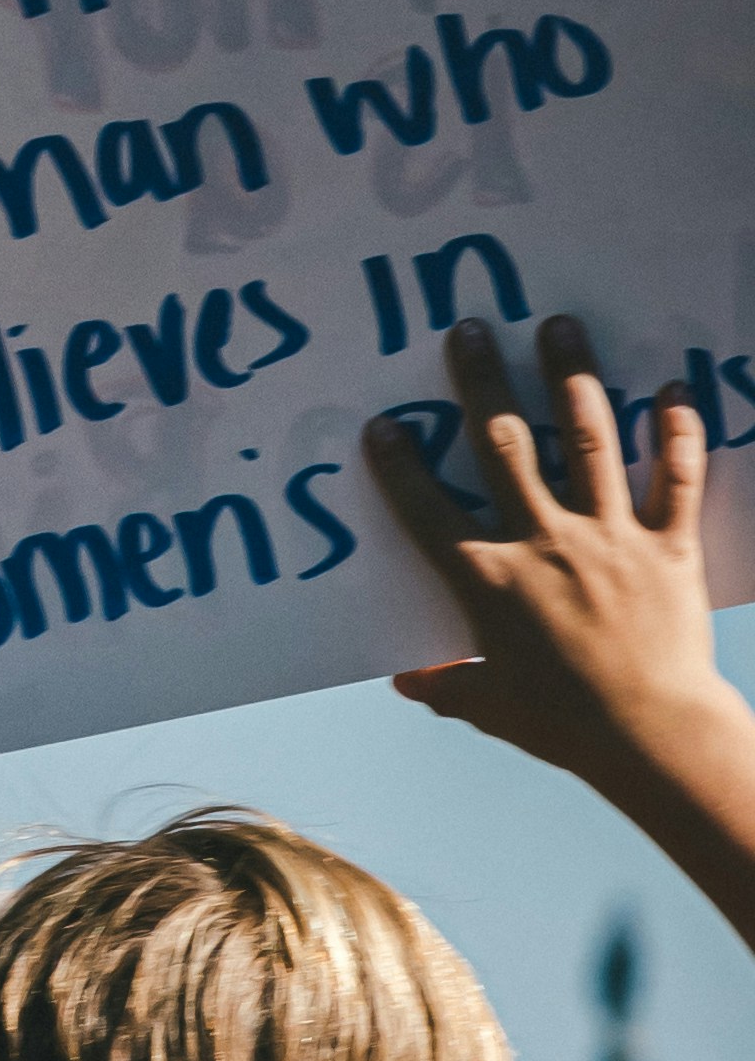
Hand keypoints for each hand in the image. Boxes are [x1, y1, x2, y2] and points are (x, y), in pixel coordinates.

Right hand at [368, 321, 742, 786]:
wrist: (650, 733)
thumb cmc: (561, 725)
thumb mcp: (490, 707)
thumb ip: (447, 684)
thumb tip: (409, 679)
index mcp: (490, 583)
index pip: (429, 513)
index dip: (401, 466)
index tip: (384, 424)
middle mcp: (545, 545)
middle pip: (504, 448)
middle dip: (484, 383)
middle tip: (471, 329)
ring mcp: (610, 539)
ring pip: (587, 441)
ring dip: (571, 379)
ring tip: (560, 326)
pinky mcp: (669, 547)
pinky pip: (674, 479)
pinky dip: (676, 433)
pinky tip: (673, 390)